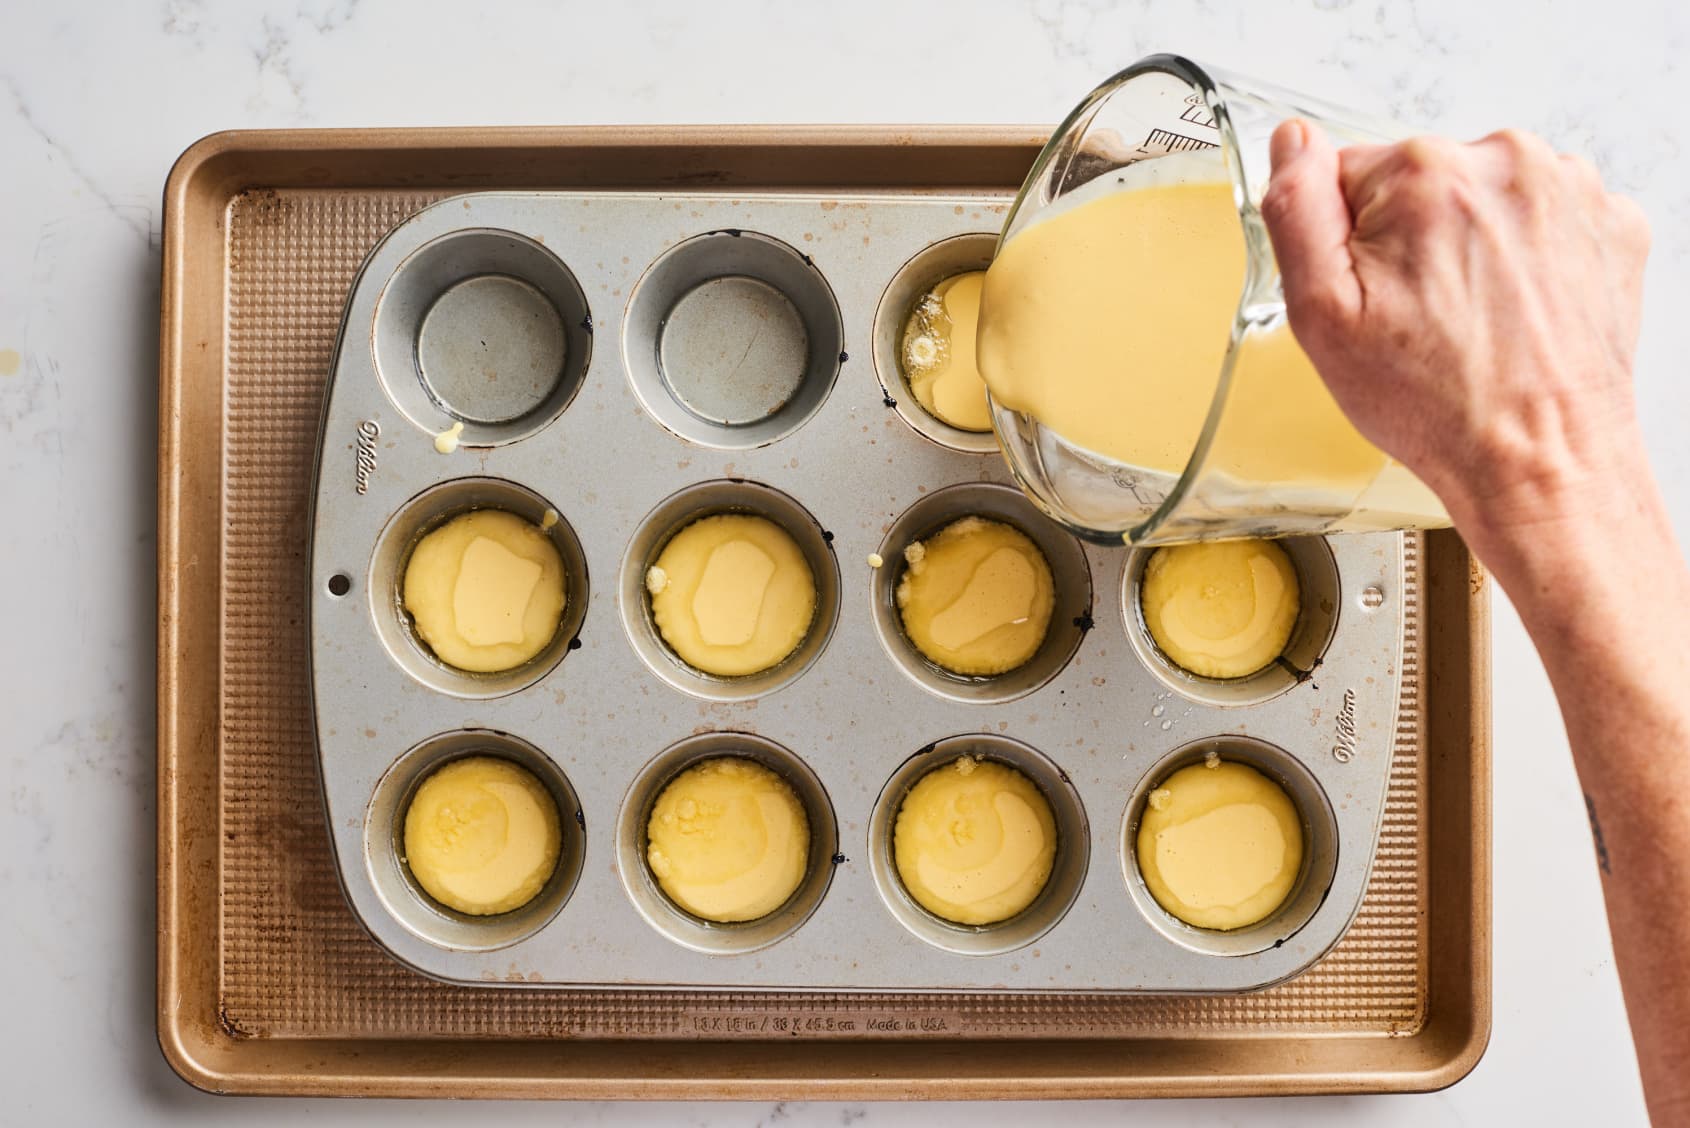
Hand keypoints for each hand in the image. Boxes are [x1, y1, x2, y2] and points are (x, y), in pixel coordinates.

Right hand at [1259, 120, 1650, 537]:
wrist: (1539, 459)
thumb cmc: (1435, 401)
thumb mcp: (1322, 315)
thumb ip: (1296, 211)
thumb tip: (1294, 143)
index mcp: (1424, 174)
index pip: (1350, 176)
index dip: (1348, 245)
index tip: (1374, 296)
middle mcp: (1505, 162)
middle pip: (1420, 183)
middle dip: (1411, 241)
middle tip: (1420, 318)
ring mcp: (1569, 190)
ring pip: (1482, 199)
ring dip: (1470, 247)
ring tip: (1471, 320)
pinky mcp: (1611, 222)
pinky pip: (1543, 219)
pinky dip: (1527, 259)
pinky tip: (1515, 312)